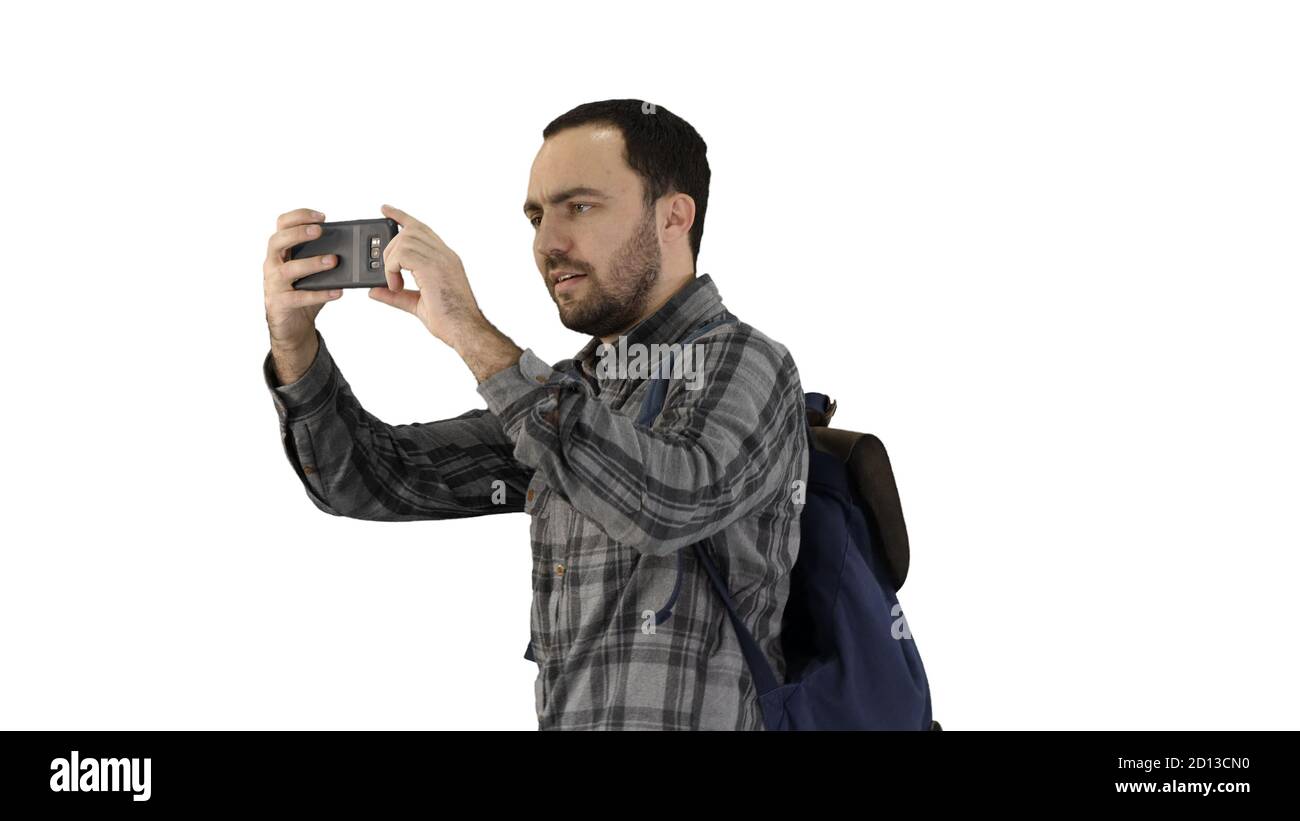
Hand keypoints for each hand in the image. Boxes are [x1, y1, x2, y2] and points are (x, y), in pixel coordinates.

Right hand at [263, 207, 341, 382]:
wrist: (292, 324)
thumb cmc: (303, 291)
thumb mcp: (311, 270)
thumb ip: (323, 256)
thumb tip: (352, 246)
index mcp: (280, 251)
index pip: (282, 225)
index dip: (299, 216)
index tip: (322, 216)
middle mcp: (272, 264)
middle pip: (277, 241)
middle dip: (298, 233)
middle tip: (320, 231)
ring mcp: (273, 284)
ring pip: (288, 269)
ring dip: (311, 263)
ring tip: (333, 260)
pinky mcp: (280, 303)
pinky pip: (300, 297)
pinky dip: (320, 294)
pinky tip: (337, 292)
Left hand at [369, 204, 485, 346]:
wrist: (465, 330)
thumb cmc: (449, 320)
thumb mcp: (416, 304)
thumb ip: (396, 295)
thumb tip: (374, 291)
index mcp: (445, 259)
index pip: (422, 228)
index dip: (402, 217)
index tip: (385, 209)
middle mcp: (444, 254)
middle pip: (410, 230)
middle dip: (390, 246)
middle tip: (388, 269)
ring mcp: (440, 258)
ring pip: (403, 240)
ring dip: (391, 260)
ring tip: (394, 281)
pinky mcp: (432, 267)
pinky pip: (402, 254)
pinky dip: (391, 269)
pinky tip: (395, 284)